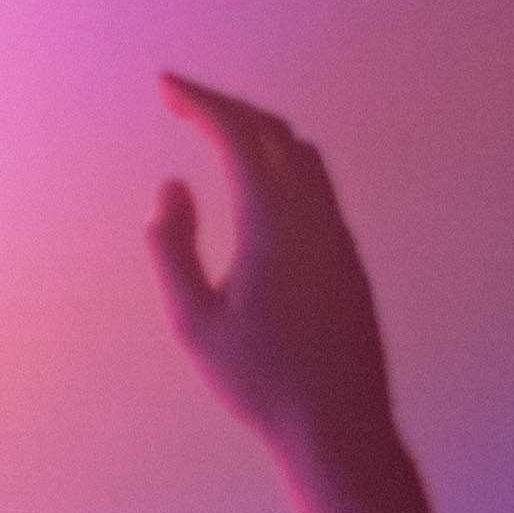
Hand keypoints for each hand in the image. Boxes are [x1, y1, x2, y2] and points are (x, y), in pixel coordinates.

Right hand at [148, 75, 396, 464]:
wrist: (339, 426)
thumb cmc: (261, 382)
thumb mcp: (193, 321)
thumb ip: (172, 247)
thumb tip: (172, 187)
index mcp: (272, 223)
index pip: (238, 135)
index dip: (200, 101)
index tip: (165, 85)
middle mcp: (314, 217)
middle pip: (272, 132)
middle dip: (225, 107)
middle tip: (181, 101)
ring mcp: (338, 236)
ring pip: (302, 156)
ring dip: (257, 132)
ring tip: (217, 134)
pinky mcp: (348, 259)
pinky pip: (316, 186)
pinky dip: (280, 163)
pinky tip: (258, 187)